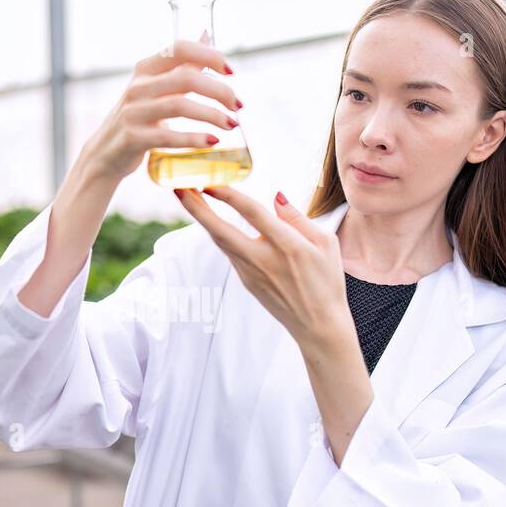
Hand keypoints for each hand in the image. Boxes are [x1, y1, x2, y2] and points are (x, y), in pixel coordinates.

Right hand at [80, 39, 241, 183]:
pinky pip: (168, 136)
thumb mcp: (156, 87)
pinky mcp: (133, 138)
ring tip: (232, 124)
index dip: (209, 56)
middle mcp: (137, 86)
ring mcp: (133, 112)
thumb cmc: (138, 117)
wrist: (106, 153)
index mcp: (145, 69)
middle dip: (219, 91)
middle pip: (186, 79)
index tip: (231, 71)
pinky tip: (212, 141)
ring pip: (180, 105)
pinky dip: (194, 138)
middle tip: (238, 105)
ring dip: (212, 115)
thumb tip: (207, 35)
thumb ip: (182, 65)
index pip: (180, 48)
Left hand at [174, 186, 354, 347]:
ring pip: (220, 242)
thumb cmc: (326, 281)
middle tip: (179, 187)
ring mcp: (251, 273)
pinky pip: (230, 253)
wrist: (318, 325)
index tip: (211, 182)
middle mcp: (263, 259)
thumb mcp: (325, 244)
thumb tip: (276, 197)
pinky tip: (213, 221)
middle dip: (197, 208)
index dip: (228, 195)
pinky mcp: (247, 282)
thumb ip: (298, 218)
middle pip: (221, 230)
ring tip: (189, 198)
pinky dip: (219, 234)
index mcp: (287, 245)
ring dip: (202, 219)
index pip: (251, 213)